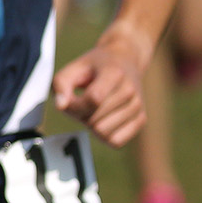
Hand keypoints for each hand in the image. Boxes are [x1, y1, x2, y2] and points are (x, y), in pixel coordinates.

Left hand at [51, 30, 148, 146]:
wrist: (125, 61)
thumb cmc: (95, 67)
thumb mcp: (73, 67)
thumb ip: (60, 84)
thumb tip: (61, 106)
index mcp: (114, 73)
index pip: (93, 99)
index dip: (75, 105)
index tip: (70, 98)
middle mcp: (130, 90)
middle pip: (95, 120)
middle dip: (81, 115)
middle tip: (83, 102)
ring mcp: (137, 106)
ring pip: (103, 133)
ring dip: (91, 125)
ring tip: (93, 109)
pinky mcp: (141, 120)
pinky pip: (115, 142)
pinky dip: (104, 135)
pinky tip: (102, 120)